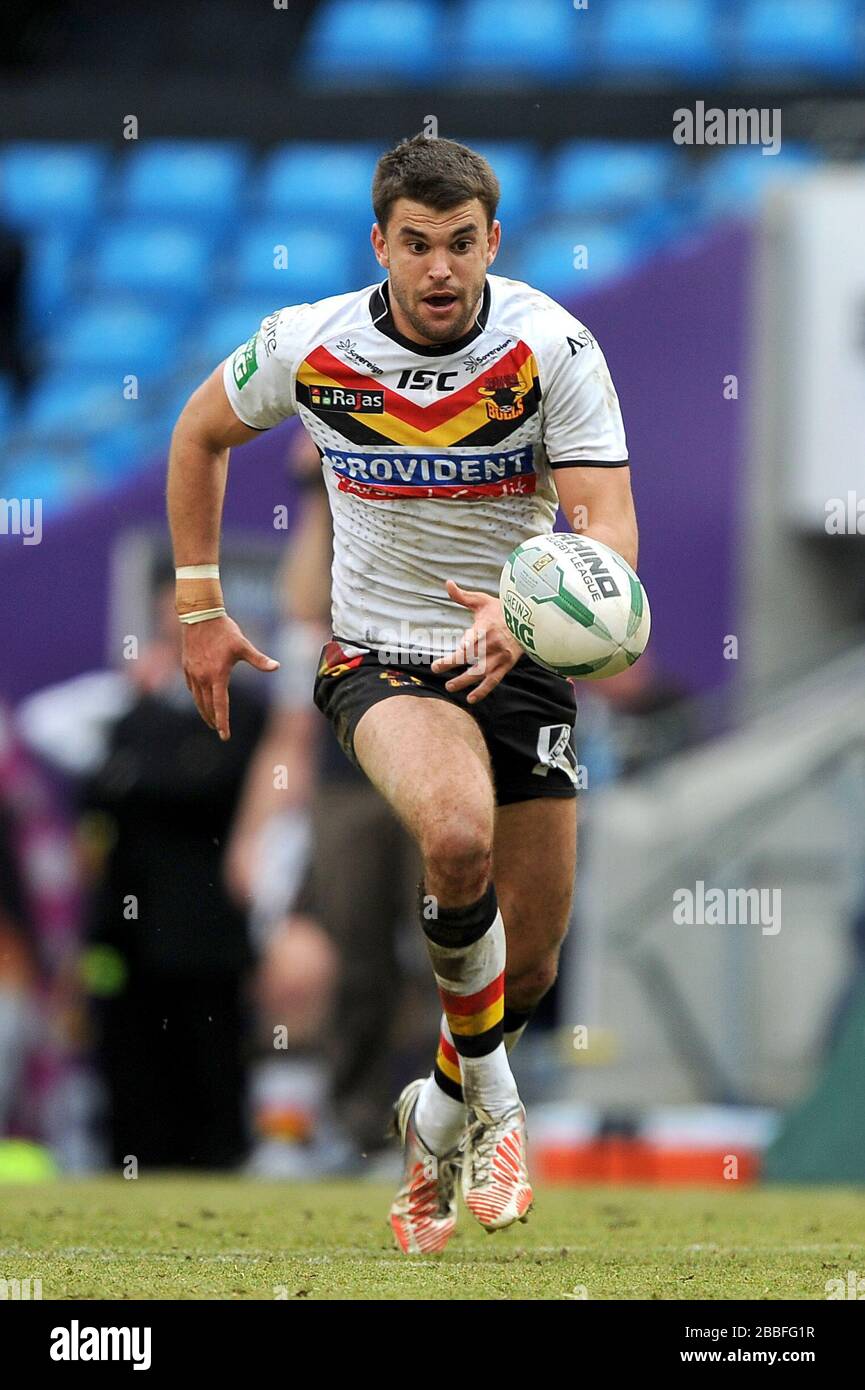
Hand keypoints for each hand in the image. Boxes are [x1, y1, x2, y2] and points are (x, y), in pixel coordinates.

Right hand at [182, 615, 278, 740]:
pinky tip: (200, 699)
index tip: (224, 736)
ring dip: (203, 711)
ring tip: (209, 719)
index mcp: (217, 675)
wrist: (199, 616)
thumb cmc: (224, 630)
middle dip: (213, 720)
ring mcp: (192, 673)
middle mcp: (202, 677)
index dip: (223, 722)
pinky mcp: (186, 666)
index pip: (219, 706)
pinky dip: (196, 697)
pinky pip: (191, 687)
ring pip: (197, 699)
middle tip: (219, 730)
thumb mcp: (243, 645)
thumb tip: (277, 667)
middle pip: (206, 706)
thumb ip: (259, 660)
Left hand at [431, 579, 522, 702]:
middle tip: (437, 668)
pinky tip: (470, 699)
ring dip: (465, 681)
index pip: (474, 637)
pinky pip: (494, 681)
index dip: (465, 644)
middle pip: (473, 657)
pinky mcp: (506, 665)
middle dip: (454, 664)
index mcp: (487, 626)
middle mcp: (494, 643)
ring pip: (481, 672)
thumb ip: (462, 596)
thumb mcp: (482, 600)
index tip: (455, 650)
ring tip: (449, 686)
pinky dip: (483, 691)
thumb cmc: (501, 609)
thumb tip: (447, 583)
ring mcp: (500, 656)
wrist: (530, 620)